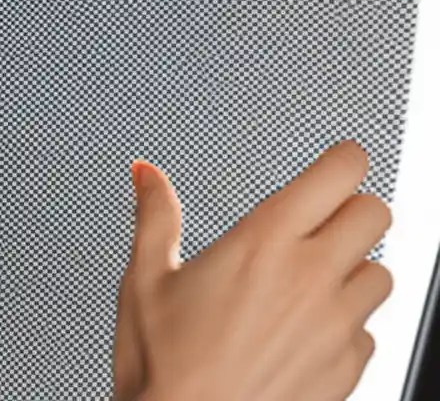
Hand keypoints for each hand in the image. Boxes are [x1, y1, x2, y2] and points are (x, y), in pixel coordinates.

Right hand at [111, 140, 391, 400]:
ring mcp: (336, 324)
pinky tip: (302, 333)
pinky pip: (369, 329)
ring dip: (353, 270)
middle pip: (375, 213)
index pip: (342, 171)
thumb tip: (146, 175)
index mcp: (263, 241)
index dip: (342, 159)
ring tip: (307, 283)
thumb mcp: (144, 279)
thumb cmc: (162, 365)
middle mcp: (310, 276)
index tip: (332, 164)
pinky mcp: (348, 367)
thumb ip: (154, 215)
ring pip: (381, 272)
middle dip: (350, 211)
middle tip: (316, 223)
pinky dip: (345, 324)